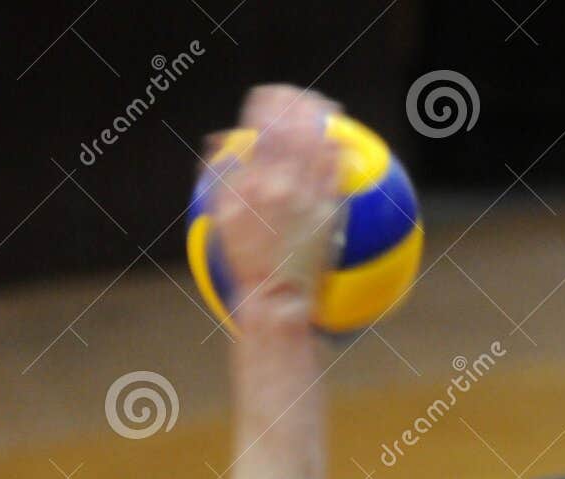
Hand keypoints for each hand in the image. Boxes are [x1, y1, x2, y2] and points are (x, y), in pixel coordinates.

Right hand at [211, 85, 343, 322]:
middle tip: (303, 95)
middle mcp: (280, 184)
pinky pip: (338, 177)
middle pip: (293, 129)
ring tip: (329, 109)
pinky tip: (344, 146)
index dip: (265, 104)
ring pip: (319, 147)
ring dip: (323, 123)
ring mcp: (308, 198)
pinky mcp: (330, 213)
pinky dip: (340, 156)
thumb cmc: (245, 262)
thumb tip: (219, 144)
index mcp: (251, 181)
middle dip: (298, 104)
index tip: (269, 95)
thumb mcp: (221, 218)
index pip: (260, 127)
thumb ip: (220, 176)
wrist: (276, 296)